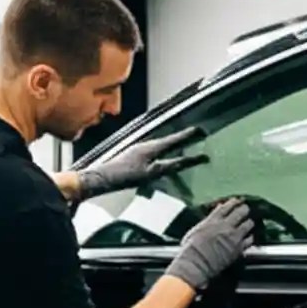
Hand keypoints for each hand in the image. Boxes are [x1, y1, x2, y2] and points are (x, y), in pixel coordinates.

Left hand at [77, 127, 207, 199]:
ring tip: (185, 142)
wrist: (104, 177)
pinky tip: (164, 153)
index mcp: (153, 147)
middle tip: (197, 134)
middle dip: (183, 137)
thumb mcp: (152, 173)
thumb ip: (170, 166)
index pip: (175, 140)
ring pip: (162, 143)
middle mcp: (147, 143)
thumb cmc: (127, 176)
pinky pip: (155, 148)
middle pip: (169, 139)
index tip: (201, 130)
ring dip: (174, 142)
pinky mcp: (135, 153)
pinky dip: (165, 148)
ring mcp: (140, 148)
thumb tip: (187, 161)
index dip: (188, 136)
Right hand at [165, 198, 253, 291]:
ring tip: (248, 223)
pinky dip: (249, 238)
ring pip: (249, 224)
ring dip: (248, 223)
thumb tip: (216, 212)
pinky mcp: (239, 248)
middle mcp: (226, 225)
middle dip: (244, 210)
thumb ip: (208, 220)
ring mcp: (234, 237)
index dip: (234, 202)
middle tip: (245, 210)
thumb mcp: (196, 230)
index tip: (237, 201)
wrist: (196, 264)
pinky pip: (250, 240)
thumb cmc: (191, 248)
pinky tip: (248, 238)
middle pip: (241, 211)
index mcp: (213, 219)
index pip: (228, 206)